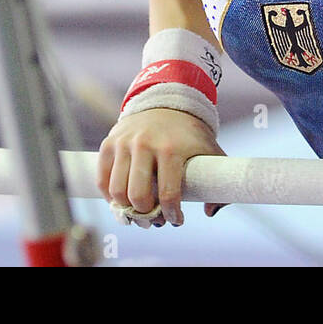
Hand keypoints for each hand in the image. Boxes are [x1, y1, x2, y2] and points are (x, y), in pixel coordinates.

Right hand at [97, 107, 228, 226]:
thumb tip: (209, 212)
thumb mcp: (211, 151)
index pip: (168, 194)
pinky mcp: (109, 143)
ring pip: (117, 192)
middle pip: (138, 196)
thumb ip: (220, 180)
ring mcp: (124, 143)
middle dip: (147, 216)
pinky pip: (102, 180)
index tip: (177, 220)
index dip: (172, 215)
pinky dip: (109, 198)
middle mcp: (145, 144)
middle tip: (156, 219)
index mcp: (171, 149)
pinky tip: (122, 203)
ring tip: (139, 214)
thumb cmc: (190, 134)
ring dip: (127, 211)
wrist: (166, 103)